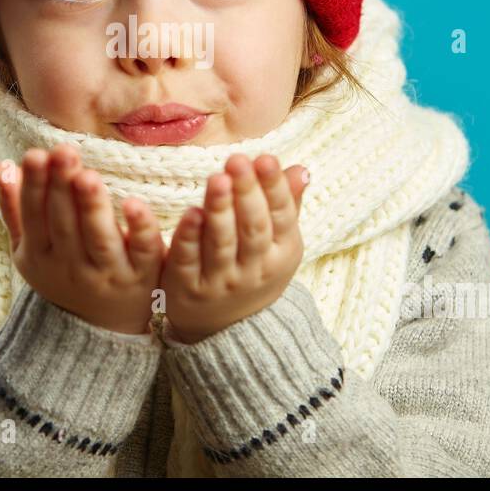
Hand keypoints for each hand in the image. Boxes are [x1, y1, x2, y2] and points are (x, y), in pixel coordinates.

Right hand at [0, 142, 165, 334]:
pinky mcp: (142, 276)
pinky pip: (142, 250)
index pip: (35, 217)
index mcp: (40, 256)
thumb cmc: (62, 274)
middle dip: (62, 187)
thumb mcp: (30, 248)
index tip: (35, 154)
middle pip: (65, 224)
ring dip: (93, 206)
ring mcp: (107, 274)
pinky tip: (135, 204)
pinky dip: (140, 228)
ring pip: (99, 238)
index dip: (34, 187)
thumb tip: (2, 165)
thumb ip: (15, 207)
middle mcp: (71, 267)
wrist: (98, 330)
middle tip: (64, 152)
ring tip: (88, 175)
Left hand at [159, 153, 308, 343]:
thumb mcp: (278, 244)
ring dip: (220, 210)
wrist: (227, 332)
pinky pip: (189, 260)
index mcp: (282, 253)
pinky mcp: (188, 288)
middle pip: (253, 228)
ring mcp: (222, 282)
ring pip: (222, 243)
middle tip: (237, 160)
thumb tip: (300, 169)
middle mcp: (255, 269)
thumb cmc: (255, 270)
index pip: (281, 216)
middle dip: (246, 193)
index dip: (274, 188)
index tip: (265, 158)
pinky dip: (189, 237)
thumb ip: (286, 205)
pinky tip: (190, 213)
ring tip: (217, 178)